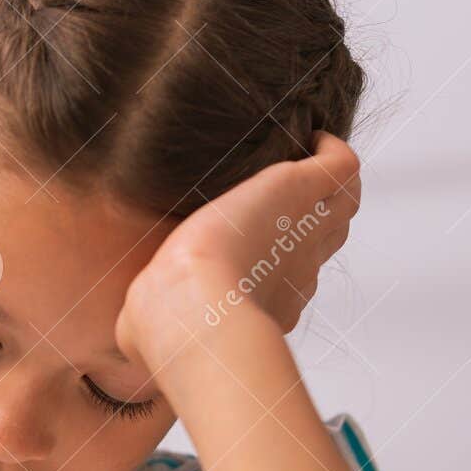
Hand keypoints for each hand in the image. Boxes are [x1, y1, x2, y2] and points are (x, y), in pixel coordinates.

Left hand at [116, 132, 361, 372]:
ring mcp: (306, 233)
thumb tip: (129, 334)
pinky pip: (341, 166)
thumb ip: (144, 327)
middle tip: (291, 196)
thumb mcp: (151, 329)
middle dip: (313, 221)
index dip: (280, 260)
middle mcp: (297, 272)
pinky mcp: (302, 193)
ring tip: (306, 157)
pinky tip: (312, 136)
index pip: (288, 278)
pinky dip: (332, 149)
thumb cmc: (168, 326)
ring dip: (328, 184)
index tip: (260, 244)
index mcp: (267, 302)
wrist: (190, 309)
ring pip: (341, 204)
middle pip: (325, 240)